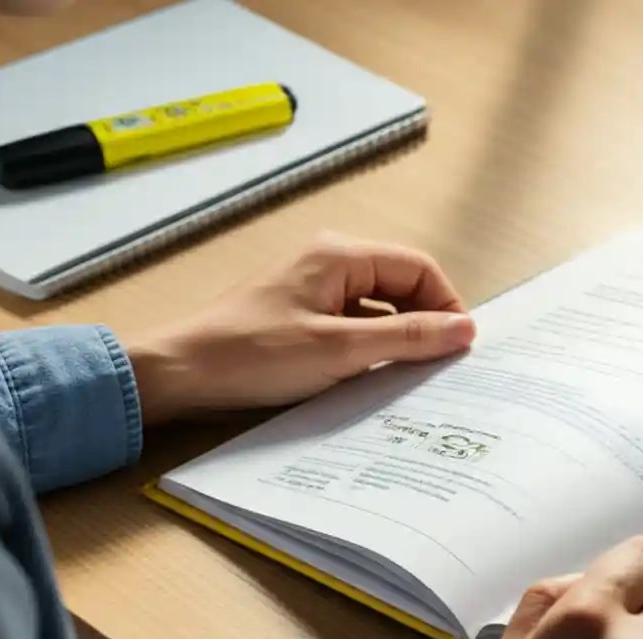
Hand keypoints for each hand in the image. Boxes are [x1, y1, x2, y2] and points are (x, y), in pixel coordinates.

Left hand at [126, 231, 475, 424]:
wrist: (178, 373)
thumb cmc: (252, 355)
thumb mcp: (339, 350)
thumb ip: (406, 337)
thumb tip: (464, 329)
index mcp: (340, 255)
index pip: (418, 268)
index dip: (446, 305)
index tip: (459, 348)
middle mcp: (330, 262)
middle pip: (401, 285)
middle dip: (426, 322)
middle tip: (441, 367)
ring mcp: (313, 289)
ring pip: (378, 308)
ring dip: (398, 338)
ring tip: (410, 377)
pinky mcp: (300, 316)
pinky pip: (353, 325)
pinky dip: (371, 347)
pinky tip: (373, 378)